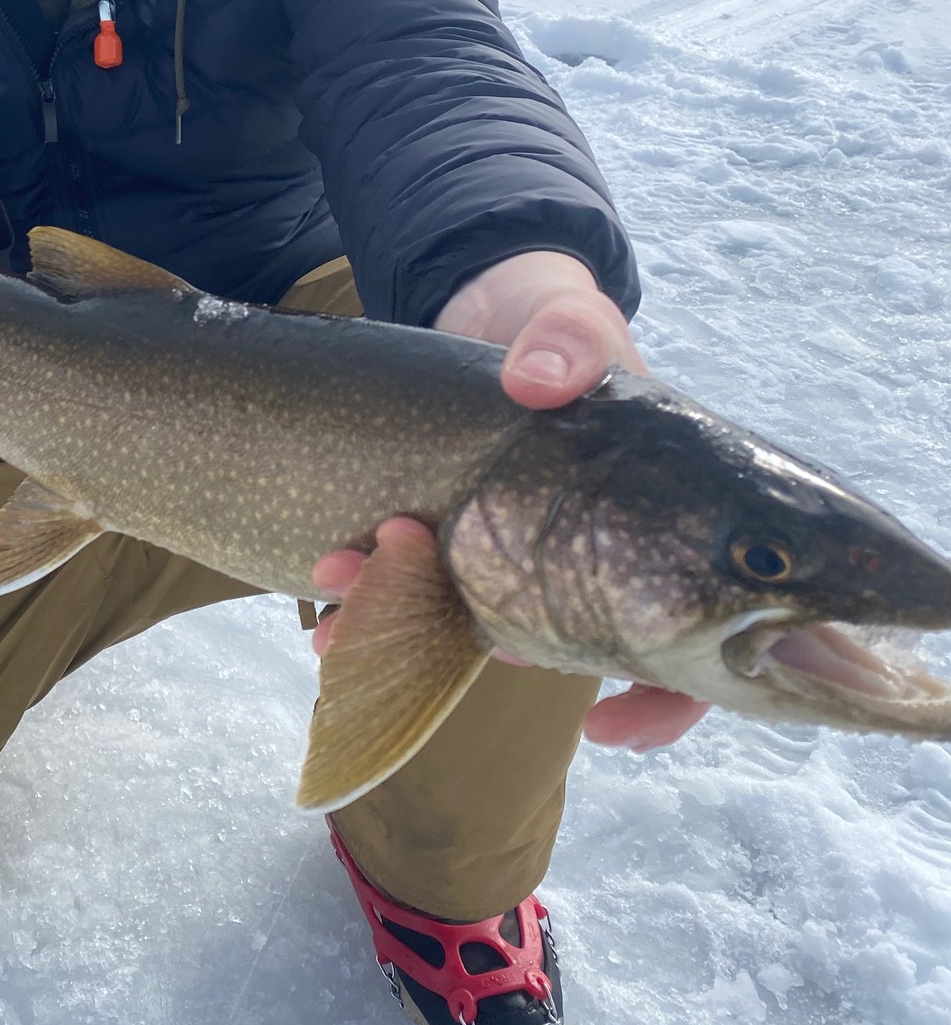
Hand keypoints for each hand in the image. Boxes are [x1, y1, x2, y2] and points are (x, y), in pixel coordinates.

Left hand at [309, 250, 710, 751]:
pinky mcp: (452, 535)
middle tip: (417, 625)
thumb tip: (539, 380)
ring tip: (340, 614)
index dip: (663, 697)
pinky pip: (417, 584)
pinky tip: (329, 596)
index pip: (695, 641)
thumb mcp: (575, 320)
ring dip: (407, 623)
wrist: (486, 303)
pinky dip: (373, 593)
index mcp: (656, 529)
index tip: (606, 721)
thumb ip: (570, 338)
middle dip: (485, 649)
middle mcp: (590, 559)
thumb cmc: (559, 325)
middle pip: (562, 645)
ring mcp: (516, 553)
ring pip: (474, 622)